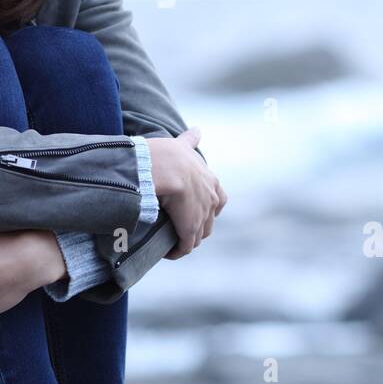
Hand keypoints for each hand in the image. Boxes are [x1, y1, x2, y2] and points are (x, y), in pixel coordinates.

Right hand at [147, 126, 225, 259]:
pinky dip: (177, 251)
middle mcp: (211, 198)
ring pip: (198, 234)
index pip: (218, 198)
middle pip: (209, 219)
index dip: (209, 205)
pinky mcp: (189, 228)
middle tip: (180, 227)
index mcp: (210, 180)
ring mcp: (202, 214)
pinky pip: (185, 246)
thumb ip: (190, 140)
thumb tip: (198, 130)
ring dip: (187, 239)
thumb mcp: (182, 144)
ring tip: (172, 241)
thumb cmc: (168, 154)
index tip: (197, 209)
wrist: (164, 167)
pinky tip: (167, 253)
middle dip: (197, 225)